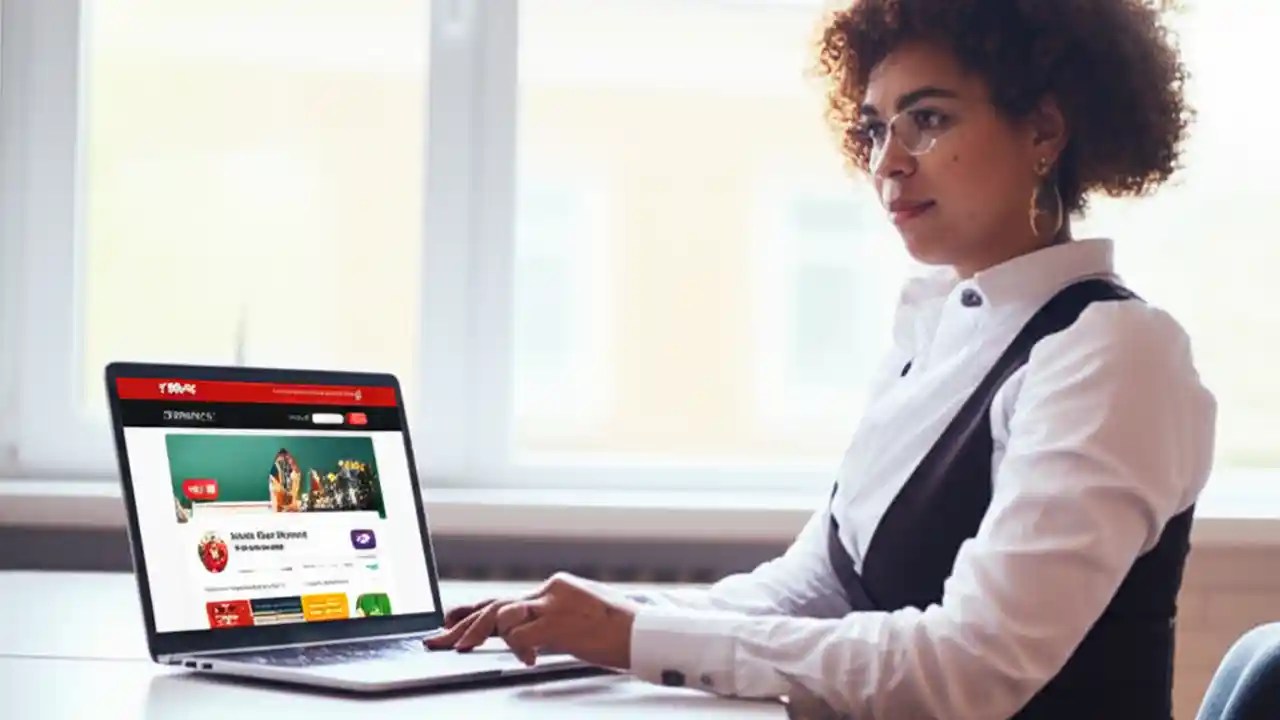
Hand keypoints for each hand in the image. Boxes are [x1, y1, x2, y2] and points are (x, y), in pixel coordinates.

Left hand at [427, 572, 636, 669]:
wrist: (645, 632)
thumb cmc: (617, 633)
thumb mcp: (577, 621)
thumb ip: (549, 623)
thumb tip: (523, 638)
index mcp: (553, 589)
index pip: (504, 599)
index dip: (473, 611)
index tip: (448, 620)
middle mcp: (548, 591)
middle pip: (494, 606)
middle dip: (462, 626)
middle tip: (437, 640)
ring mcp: (553, 604)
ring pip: (500, 613)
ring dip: (478, 632)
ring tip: (463, 648)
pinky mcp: (559, 622)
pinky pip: (523, 634)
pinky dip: (518, 648)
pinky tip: (527, 660)